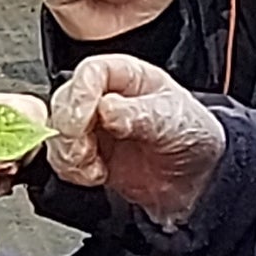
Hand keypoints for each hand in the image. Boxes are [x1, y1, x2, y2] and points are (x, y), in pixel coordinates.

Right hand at [47, 56, 225, 227]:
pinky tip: (95, 174)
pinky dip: (71, 170)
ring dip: (68, 153)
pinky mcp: (86, 153)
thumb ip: (139, 114)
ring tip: (94, 165)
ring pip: (56, 131)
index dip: (81, 94)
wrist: (199, 182)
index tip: (85, 119)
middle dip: (70, 130)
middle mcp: (103, 96)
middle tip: (86, 149)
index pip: (90, 72)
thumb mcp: (173, 120)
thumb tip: (106, 109)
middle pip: (65, 101)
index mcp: (126, 76)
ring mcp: (92, 126)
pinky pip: (60, 157)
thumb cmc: (194, 138)